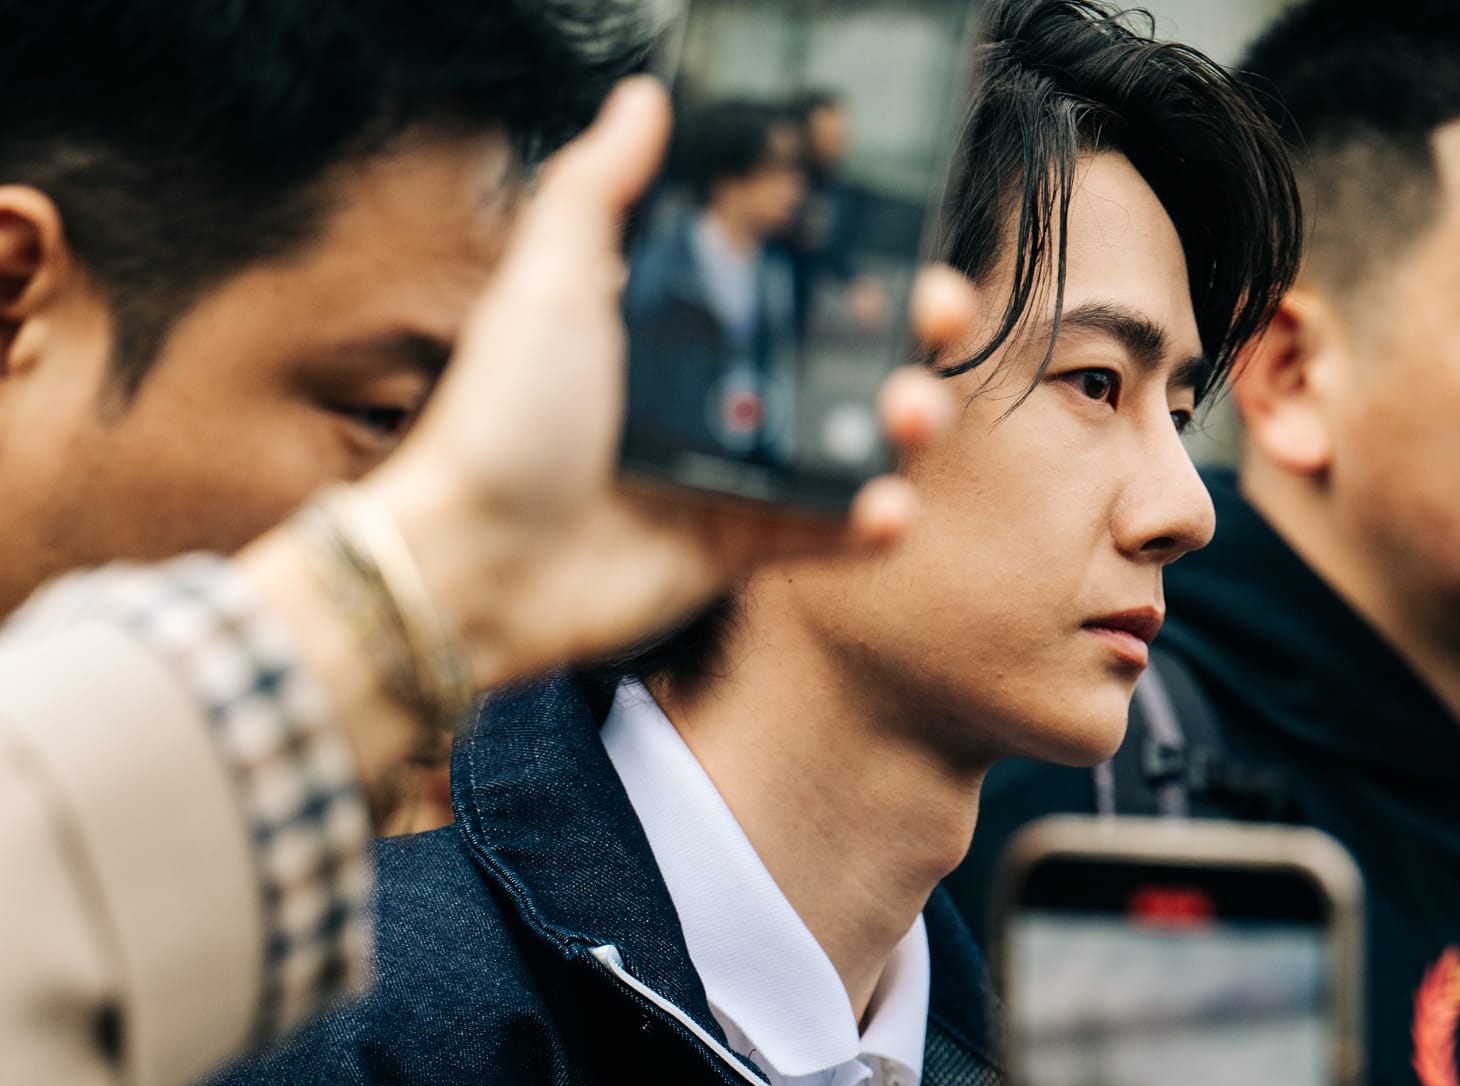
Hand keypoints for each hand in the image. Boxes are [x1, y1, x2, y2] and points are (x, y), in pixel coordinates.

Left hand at [369, 78, 975, 687]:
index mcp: (673, 310)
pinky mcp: (739, 545)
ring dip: (900, 422)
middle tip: (933, 313)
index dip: (843, 239)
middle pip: (835, 343)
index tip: (895, 215)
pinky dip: (868, 523)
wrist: (478, 565)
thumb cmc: (502, 423)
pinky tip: (886, 510)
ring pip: (846, 435)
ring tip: (907, 418)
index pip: (778, 260)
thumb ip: (598, 189)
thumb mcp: (546, 282)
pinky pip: (824, 531)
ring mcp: (732, 466)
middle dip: (902, 324)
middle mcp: (711, 382)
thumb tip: (643, 98)